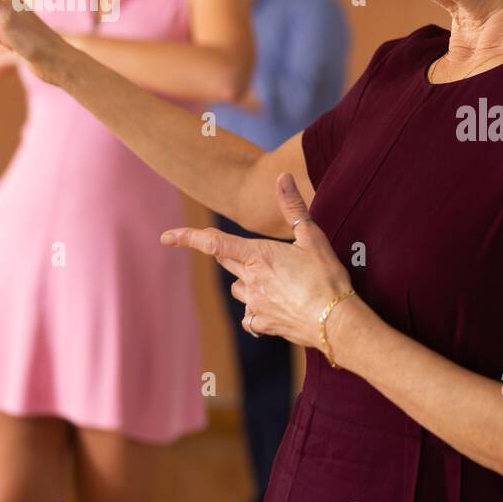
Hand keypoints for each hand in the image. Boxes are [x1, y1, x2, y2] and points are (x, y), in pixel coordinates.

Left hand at [160, 173, 354, 351]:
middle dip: (230, 254)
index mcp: (258, 256)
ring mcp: (254, 305)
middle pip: (225, 262)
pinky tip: (273, 307)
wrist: (336, 321)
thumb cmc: (327, 277)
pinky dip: (255, 310)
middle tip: (255, 254)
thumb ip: (293, 206)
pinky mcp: (262, 324)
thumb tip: (282, 177)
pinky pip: (248, 316)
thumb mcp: (312, 237)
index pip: (214, 243)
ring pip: (237, 288)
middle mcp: (250, 280)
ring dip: (246, 281)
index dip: (187, 237)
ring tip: (276, 281)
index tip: (166, 237)